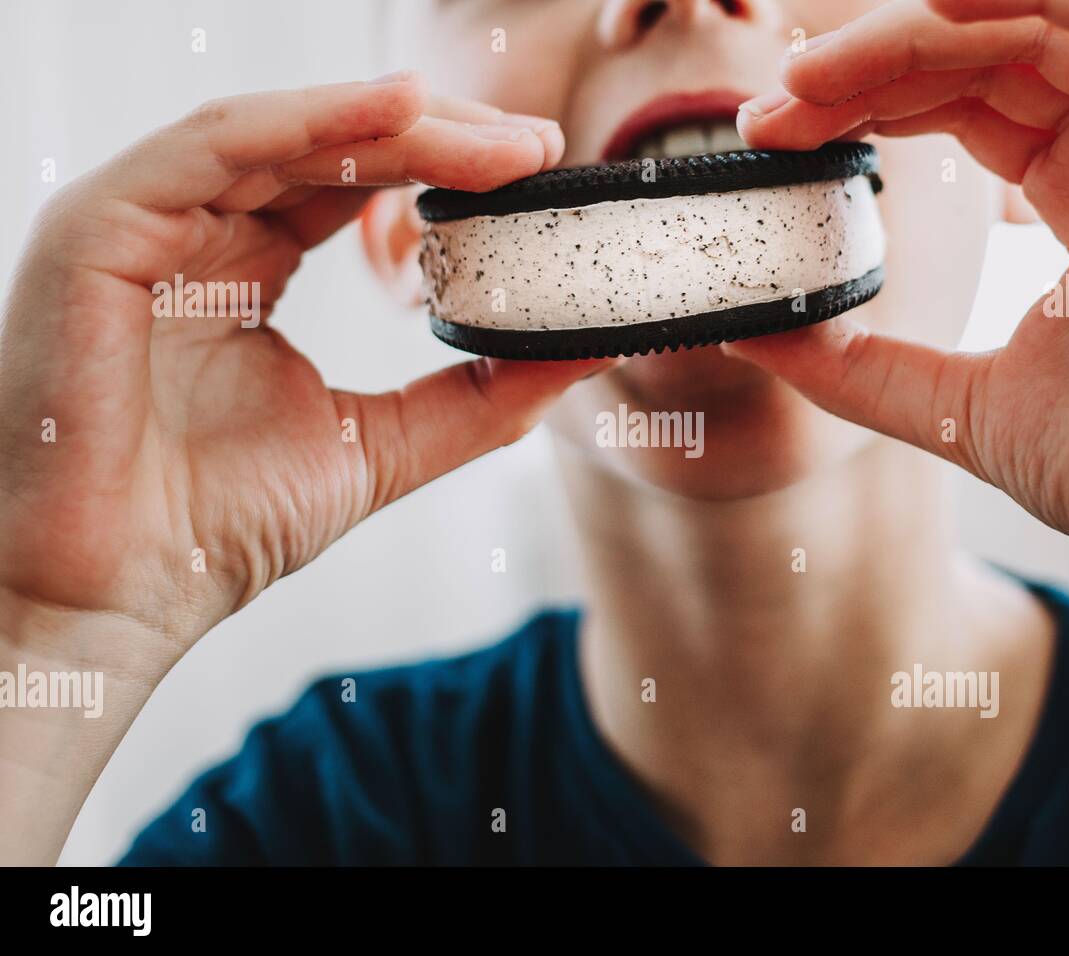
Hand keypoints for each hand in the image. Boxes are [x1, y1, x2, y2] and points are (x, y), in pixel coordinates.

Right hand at [0, 73, 606, 676]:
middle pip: (326, 147)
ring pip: (280, 133)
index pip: (352, 185)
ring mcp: (142, 225)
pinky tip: (398, 112)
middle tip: (536, 146)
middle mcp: (193, 233)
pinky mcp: (98, 230)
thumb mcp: (382, 443)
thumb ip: (477, 394)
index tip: (541, 172)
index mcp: (245, 269)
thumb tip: (579, 349)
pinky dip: (307, 120)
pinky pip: (213, 146)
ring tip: (498, 140)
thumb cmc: (222, 525)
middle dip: (439, 134)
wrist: (120, 598)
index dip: (447, 167)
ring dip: (397, 123)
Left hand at [733, 0, 1068, 638]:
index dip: (858, 102)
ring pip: (1043, 20)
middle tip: (773, 107)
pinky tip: (939, 9)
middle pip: (983, 49)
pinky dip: (1040, 0)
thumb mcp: (959, 408)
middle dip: (868, 64)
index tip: (767, 133)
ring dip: (920, 31)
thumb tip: (756, 333)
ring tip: (817, 71)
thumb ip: (862, 367)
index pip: (953, 101)